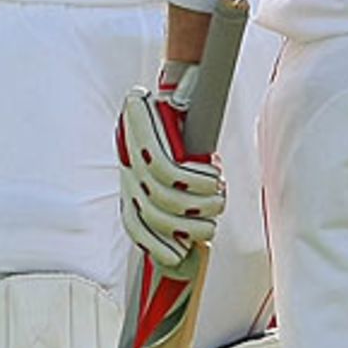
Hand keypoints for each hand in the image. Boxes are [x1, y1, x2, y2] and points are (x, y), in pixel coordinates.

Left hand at [116, 68, 225, 267]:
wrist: (177, 91)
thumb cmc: (181, 133)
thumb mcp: (169, 167)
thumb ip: (174, 197)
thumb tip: (187, 239)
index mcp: (131, 184)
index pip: (134, 224)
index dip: (154, 246)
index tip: (178, 256)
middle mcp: (129, 173)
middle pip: (155, 217)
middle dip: (190, 228)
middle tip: (212, 221)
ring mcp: (137, 157)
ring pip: (167, 198)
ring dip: (201, 205)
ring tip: (219, 196)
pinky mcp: (150, 139)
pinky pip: (173, 174)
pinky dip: (199, 182)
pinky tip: (215, 177)